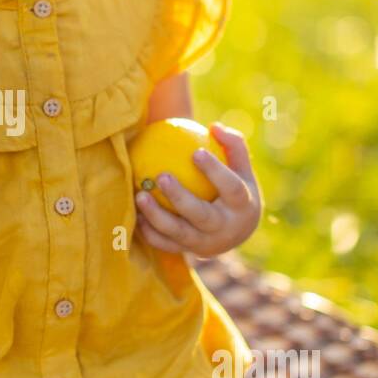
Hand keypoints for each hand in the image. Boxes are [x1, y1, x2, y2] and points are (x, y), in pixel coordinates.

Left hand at [134, 122, 261, 256]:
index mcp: (242, 206)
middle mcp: (225, 228)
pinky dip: (149, 231)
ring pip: (179, 233)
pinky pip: (165, 243)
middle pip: (201, 215)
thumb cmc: (236, 189)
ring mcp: (206, 243)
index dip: (215, 171)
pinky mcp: (188, 252)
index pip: (231, 188)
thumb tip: (214, 126)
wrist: (236, 232)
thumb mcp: (242, 169)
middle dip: (180, 198)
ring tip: (140, 195)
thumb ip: (232, 146)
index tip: (196, 152)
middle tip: (161, 176)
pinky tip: (135, 212)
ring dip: (157, 216)